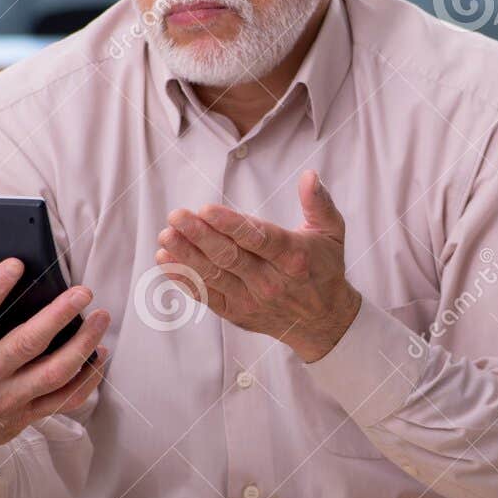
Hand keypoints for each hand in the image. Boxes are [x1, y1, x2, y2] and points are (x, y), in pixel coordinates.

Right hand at [0, 250, 109, 472]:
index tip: (17, 264)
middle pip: (28, 342)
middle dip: (59, 314)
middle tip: (83, 291)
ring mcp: (8, 397)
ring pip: (55, 371)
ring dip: (83, 344)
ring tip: (101, 317)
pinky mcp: (26, 413)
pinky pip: (64, 398)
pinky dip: (88, 378)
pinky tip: (100, 355)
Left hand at [156, 169, 361, 361]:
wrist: (323, 322)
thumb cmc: (324, 269)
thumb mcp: (331, 232)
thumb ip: (319, 202)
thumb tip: (309, 175)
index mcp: (293, 257)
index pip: (258, 239)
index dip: (230, 224)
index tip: (206, 209)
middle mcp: (271, 281)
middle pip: (229, 257)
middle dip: (199, 236)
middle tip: (176, 216)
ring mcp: (251, 300)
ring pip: (213, 276)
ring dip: (186, 255)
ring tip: (166, 235)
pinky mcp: (236, 313)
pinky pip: (206, 295)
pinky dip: (184, 278)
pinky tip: (166, 260)